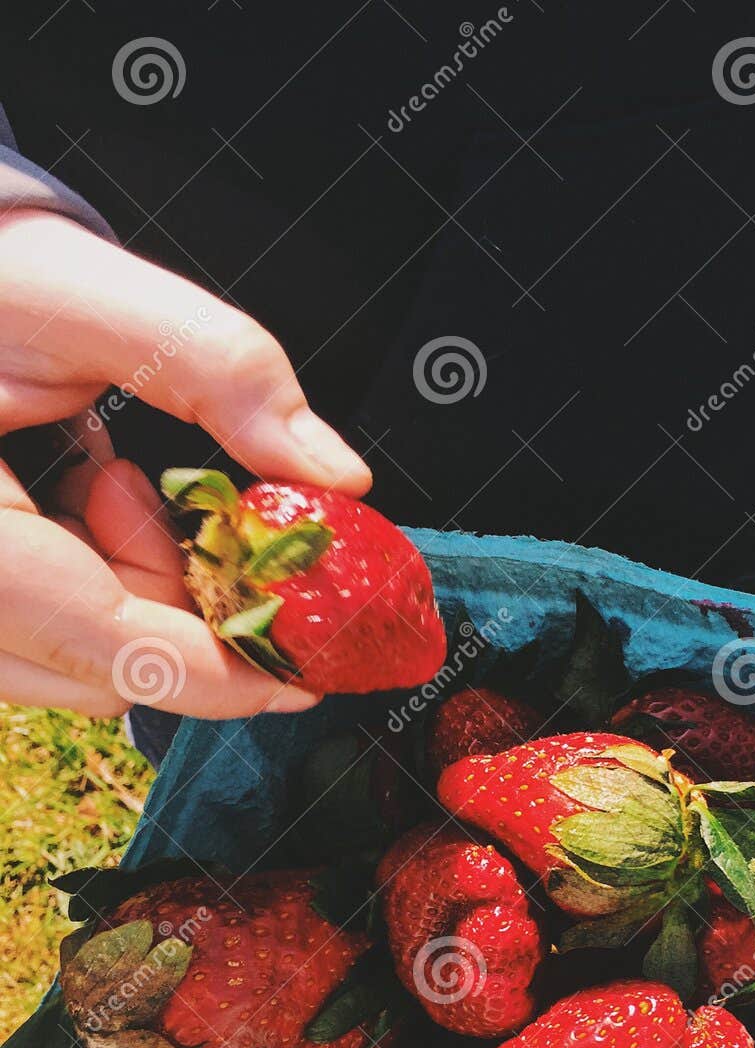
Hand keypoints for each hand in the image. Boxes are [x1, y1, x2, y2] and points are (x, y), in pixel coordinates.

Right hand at [0, 208, 370, 716]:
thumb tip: (336, 475)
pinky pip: (48, 637)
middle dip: (176, 603)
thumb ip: (221, 370)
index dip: (222, 673)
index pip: (109, 646)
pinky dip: (95, 582)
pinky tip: (81, 499)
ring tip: (109, 481)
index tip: (304, 675)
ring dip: (132, 587)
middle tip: (165, 500)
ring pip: (75, 666)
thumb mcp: (85, 294)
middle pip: (98, 672)